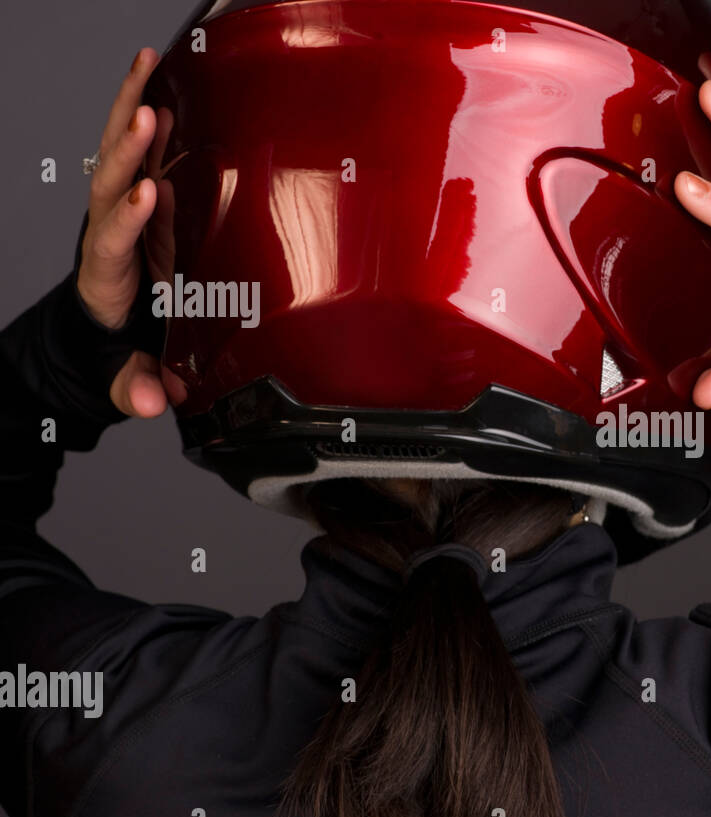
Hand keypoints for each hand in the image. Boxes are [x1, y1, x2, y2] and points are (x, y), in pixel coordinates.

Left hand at [76, 47, 186, 417]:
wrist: (97, 329)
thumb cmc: (116, 347)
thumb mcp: (123, 374)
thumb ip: (134, 385)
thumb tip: (152, 401)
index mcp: (107, 276)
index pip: (114, 240)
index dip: (131, 219)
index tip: (150, 195)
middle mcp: (108, 234)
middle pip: (109, 183)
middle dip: (126, 149)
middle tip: (147, 115)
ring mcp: (119, 212)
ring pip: (117, 153)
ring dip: (130, 109)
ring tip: (147, 67)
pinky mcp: (136, 202)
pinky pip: (136, 152)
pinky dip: (145, 115)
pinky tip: (160, 85)